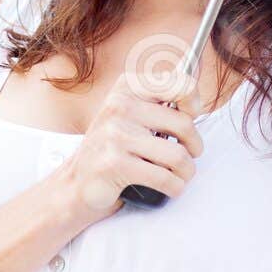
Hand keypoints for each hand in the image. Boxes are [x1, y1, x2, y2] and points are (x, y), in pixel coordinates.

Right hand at [55, 68, 204, 222]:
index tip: (192, 118)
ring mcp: (114, 134)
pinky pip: (164, 178)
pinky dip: (175, 187)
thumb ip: (161, 103)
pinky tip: (170, 187)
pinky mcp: (113, 164)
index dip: (195, 104)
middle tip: (188, 155)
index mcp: (128, 87)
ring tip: (180, 174)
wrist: (76, 183)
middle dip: (194, 146)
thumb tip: (196, 102)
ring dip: (186, 171)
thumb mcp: (132, 115)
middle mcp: (119, 105)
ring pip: (178, 155)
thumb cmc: (114, 149)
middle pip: (184, 124)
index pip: (181, 84)